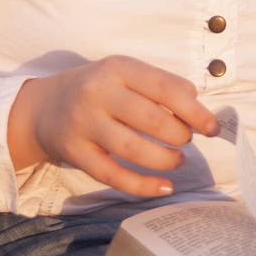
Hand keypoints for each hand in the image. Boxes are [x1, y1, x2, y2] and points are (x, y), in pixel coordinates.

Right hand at [7, 55, 218, 197]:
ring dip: (164, 160)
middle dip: (179, 136)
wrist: (43, 107)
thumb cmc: (97, 89)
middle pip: (151, 120)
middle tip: (186, 141)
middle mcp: (98, 93)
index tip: (212, 128)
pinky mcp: (74, 152)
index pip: (165, 88)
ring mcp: (84, 123)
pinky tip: (163, 187)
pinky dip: (142, 185)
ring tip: (177, 160)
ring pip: (133, 150)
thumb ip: (160, 85)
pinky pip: (112, 175)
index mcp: (118, 68)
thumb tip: (197, 105)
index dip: (194, 110)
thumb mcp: (124, 74)